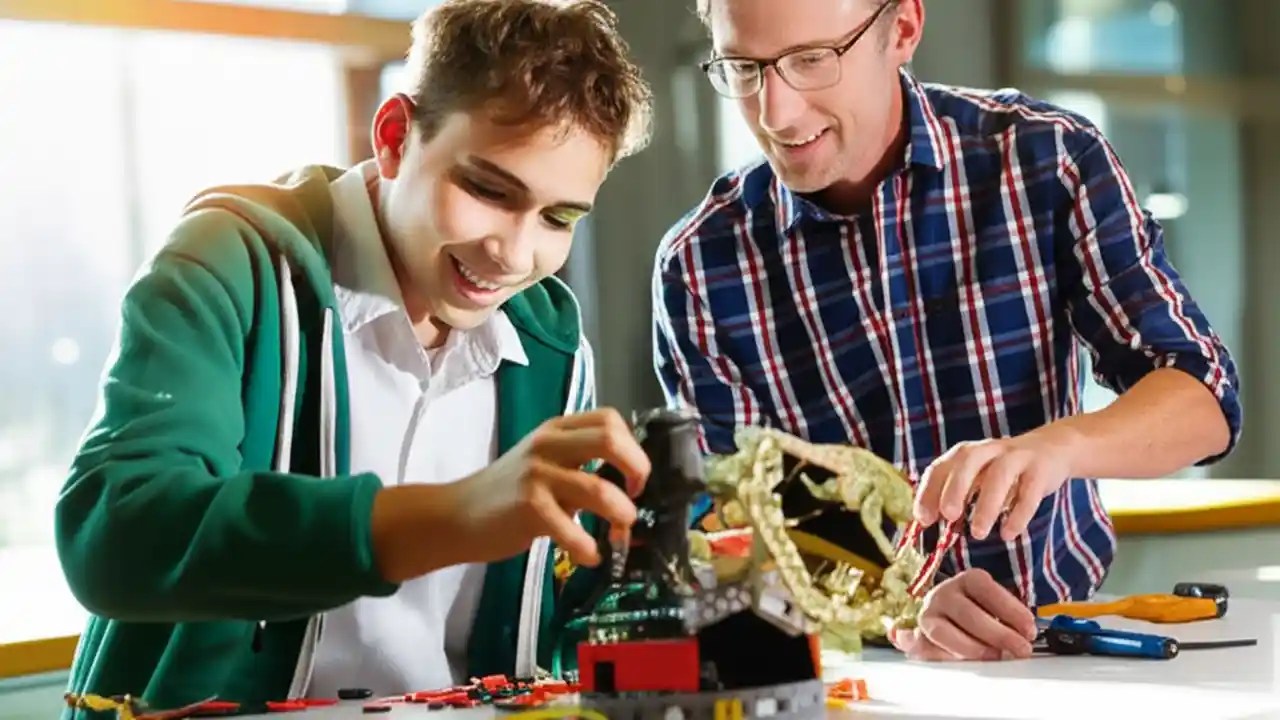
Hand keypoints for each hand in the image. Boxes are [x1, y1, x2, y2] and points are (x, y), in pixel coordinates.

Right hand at [455, 408, 650, 566]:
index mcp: (556, 430)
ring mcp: (537, 474)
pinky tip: (589, 556)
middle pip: (610, 440)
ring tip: (619, 533)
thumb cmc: (508, 492)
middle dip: (637, 470)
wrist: (456, 515)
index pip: (609, 419)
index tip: (633, 477)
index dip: (633, 447)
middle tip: (635, 497)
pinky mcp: (528, 508)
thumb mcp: (543, 463)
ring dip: (621, 515)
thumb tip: (628, 484)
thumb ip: (579, 463)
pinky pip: (573, 530)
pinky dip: (589, 548)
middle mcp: (548, 445)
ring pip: (599, 489)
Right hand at [889, 569, 1037, 660]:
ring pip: (943, 633)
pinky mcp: (918, 638)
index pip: (985, 589)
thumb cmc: (980, 612)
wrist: (947, 618)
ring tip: (995, 657)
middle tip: (1020, 649)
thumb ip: (1010, 618)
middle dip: (998, 634)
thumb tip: (1025, 636)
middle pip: (967, 613)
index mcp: (966, 580)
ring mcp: (928, 616)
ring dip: (973, 648)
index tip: (1029, 630)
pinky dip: (949, 658)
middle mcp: (943, 594)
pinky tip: (969, 664)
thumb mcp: (997, 606)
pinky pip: (928, 650)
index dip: (1010, 609)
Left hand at [914, 428, 1079, 541]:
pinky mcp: (1040, 470)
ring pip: (999, 476)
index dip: (928, 491)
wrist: (1051, 449)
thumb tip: (927, 522)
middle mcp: (988, 450)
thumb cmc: (1004, 470)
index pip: (940, 467)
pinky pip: (1029, 491)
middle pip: (968, 462)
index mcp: (966, 453)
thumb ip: (954, 496)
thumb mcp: (977, 477)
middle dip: (955, 489)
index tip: (923, 519)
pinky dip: (1019, 514)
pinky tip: (1008, 533)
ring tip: (978, 533)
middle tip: (949, 517)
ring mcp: (1016, 458)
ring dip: (986, 505)